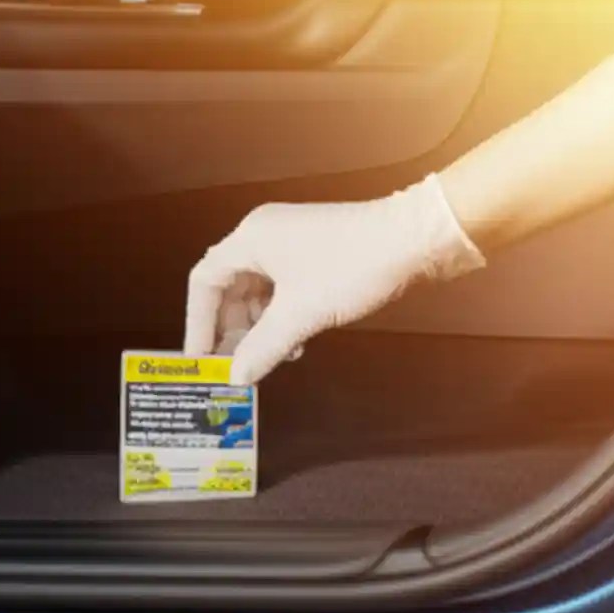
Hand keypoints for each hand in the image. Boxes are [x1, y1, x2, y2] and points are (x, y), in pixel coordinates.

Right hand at [184, 175, 485, 384]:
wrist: (415, 240)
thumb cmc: (354, 266)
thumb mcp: (301, 315)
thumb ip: (262, 348)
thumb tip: (236, 377)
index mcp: (251, 239)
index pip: (204, 281)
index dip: (198, 323)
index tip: (200, 357)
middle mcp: (264, 235)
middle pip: (229, 287)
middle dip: (231, 329)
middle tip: (234, 364)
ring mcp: (289, 241)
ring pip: (257, 290)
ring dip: (259, 327)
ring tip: (271, 357)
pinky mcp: (312, 251)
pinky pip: (281, 287)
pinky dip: (280, 316)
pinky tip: (296, 342)